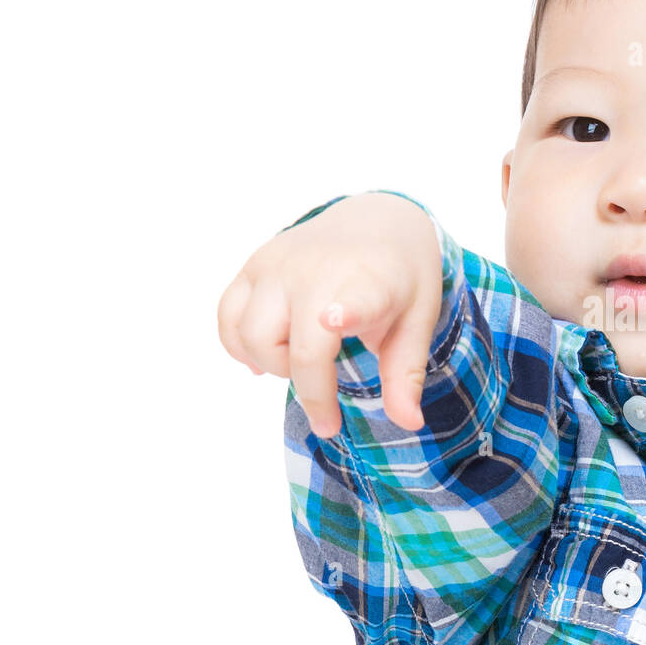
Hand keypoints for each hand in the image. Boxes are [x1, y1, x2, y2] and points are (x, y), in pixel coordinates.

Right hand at [216, 192, 442, 437]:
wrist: (377, 219)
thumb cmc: (400, 278)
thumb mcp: (418, 321)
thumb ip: (406, 374)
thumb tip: (408, 424)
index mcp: (369, 282)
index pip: (353, 299)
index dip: (343, 312)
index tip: (332, 320)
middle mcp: (316, 270)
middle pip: (292, 348)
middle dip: (308, 390)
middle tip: (328, 397)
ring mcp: (277, 264)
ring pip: (249, 336)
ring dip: (271, 364)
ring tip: (303, 359)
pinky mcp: (253, 264)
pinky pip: (227, 317)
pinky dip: (240, 345)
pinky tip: (268, 351)